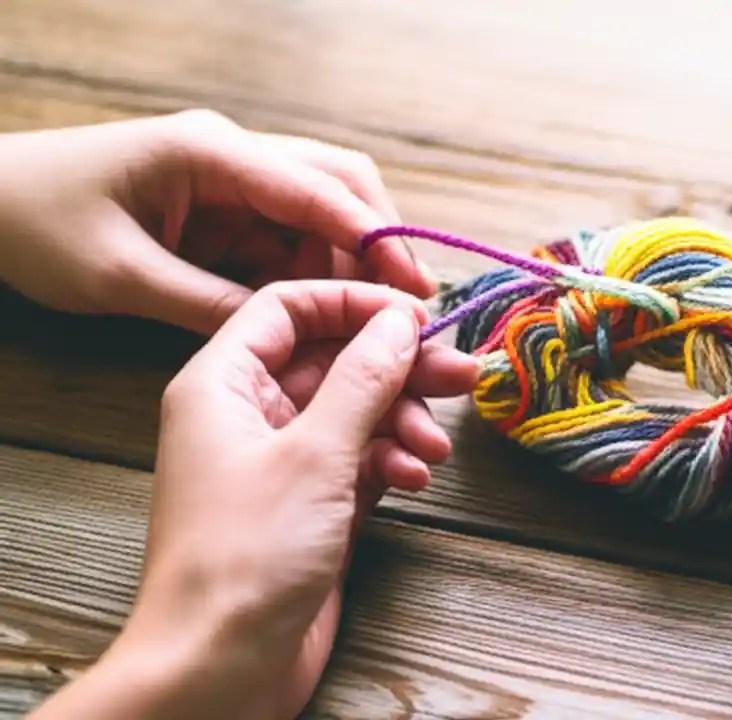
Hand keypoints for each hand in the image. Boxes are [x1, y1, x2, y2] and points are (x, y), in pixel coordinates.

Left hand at [0, 110, 434, 334]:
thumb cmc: (36, 225)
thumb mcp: (121, 276)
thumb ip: (208, 303)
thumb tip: (291, 333)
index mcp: (211, 154)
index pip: (316, 190)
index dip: (375, 239)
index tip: (415, 288)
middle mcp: (233, 158)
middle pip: (339, 186)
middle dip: (380, 244)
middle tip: (410, 309)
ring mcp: (232, 183)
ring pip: (322, 218)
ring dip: (351, 269)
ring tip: (373, 329)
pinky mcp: (225, 212)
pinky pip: (290, 241)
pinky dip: (317, 279)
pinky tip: (329, 321)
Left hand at [31, 281, 478, 719]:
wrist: (219, 667)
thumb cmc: (245, 556)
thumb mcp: (314, 453)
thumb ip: (363, 378)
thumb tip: (400, 320)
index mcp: (223, 383)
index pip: (290, 306)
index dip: (354, 300)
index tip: (417, 313)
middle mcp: (250, 414)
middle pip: (335, 359)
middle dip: (399, 365)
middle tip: (461, 373)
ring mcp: (282, 462)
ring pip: (356, 410)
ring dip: (404, 418)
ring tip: (438, 444)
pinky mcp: (311, 504)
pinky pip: (361, 458)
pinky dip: (393, 459)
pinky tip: (416, 477)